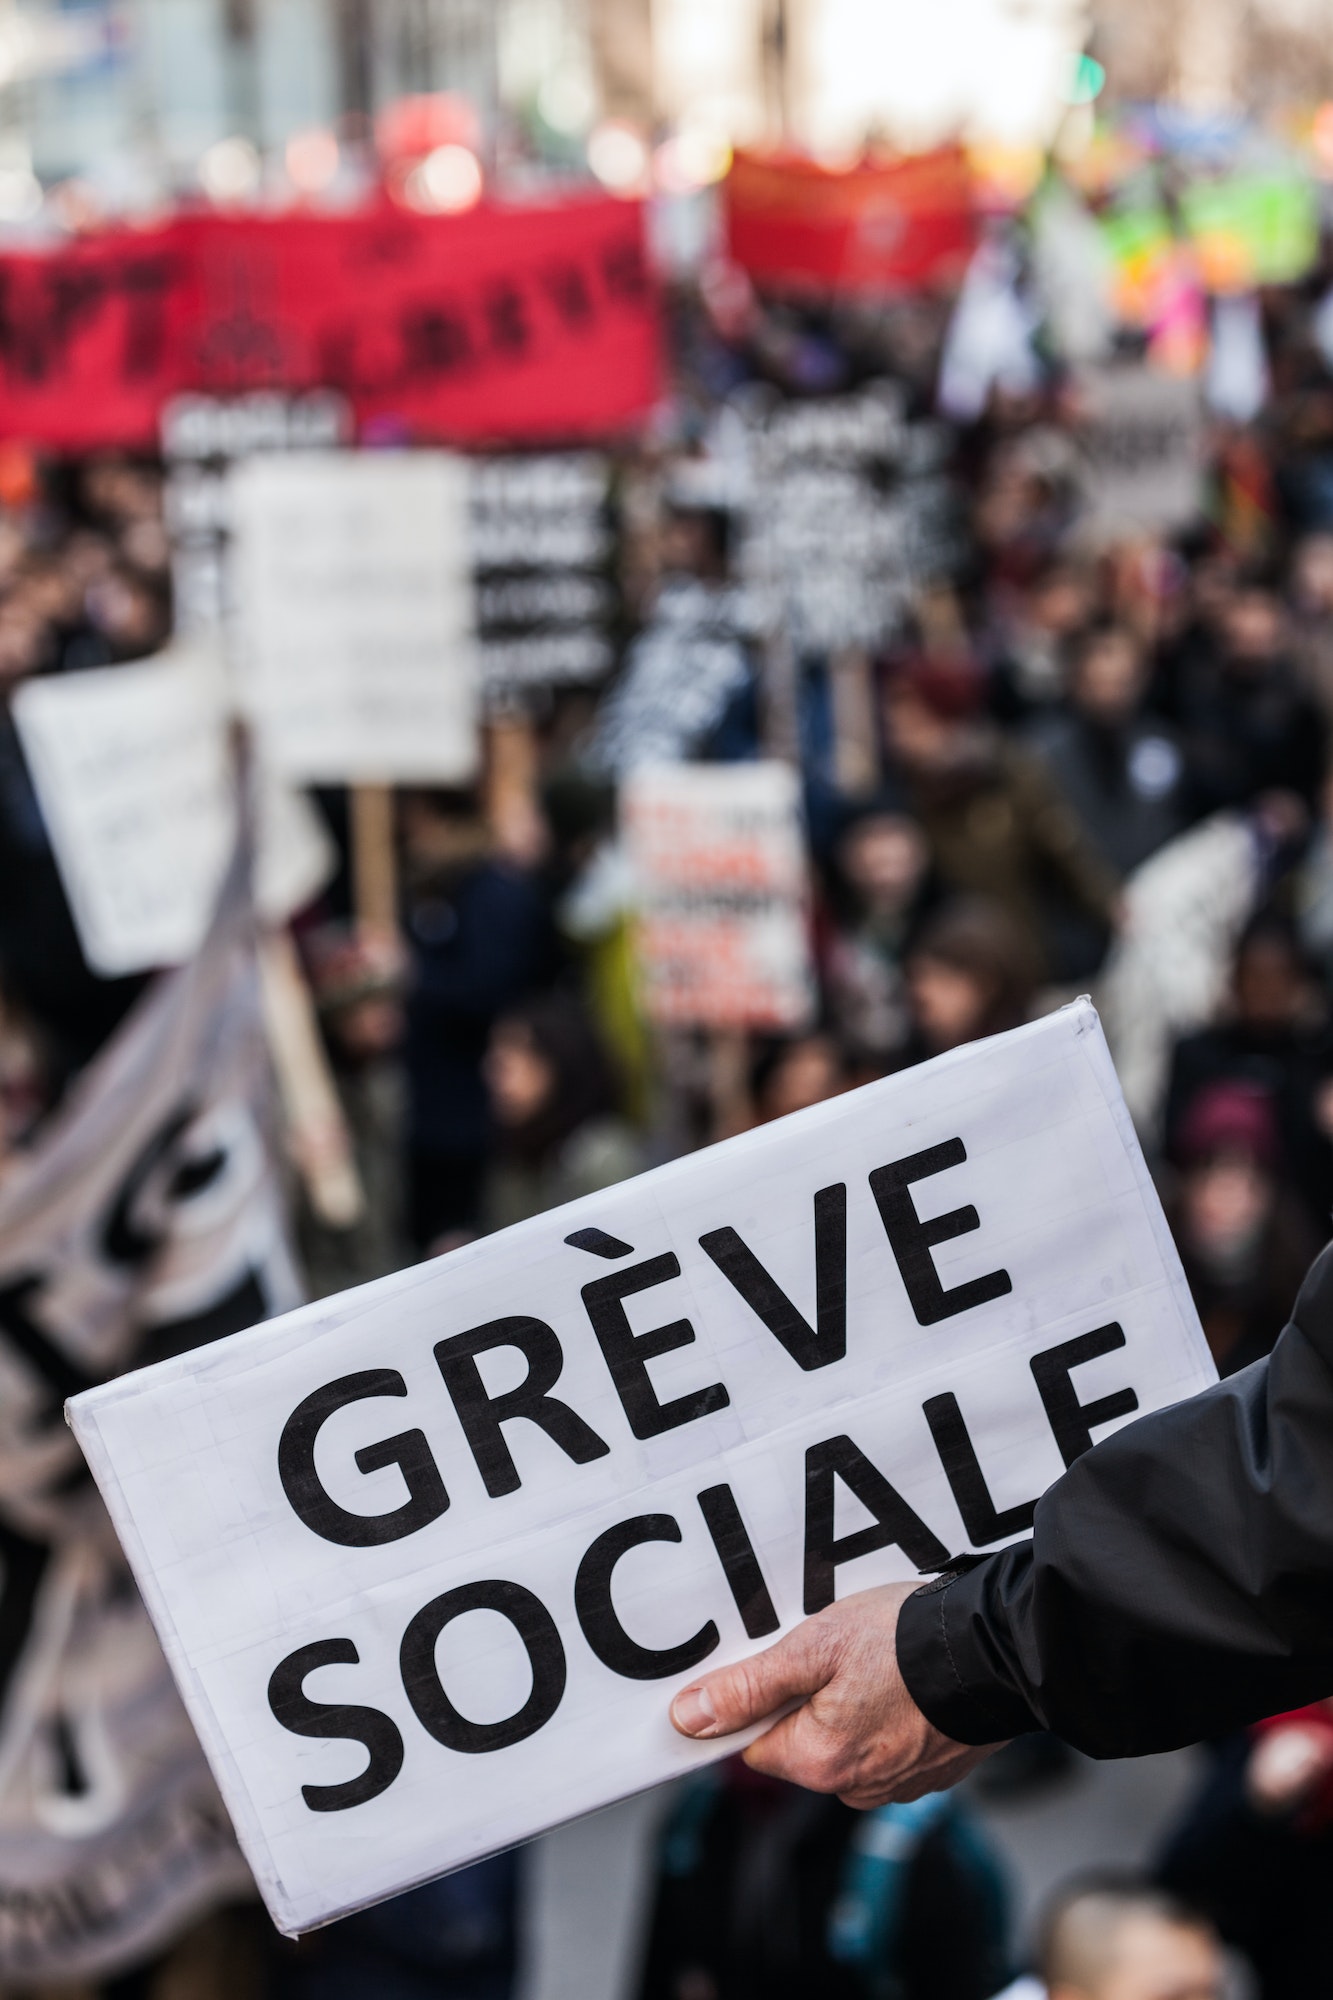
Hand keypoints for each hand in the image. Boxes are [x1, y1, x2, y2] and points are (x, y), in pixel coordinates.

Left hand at [669, 1583, 1002, 1808]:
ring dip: (851, 1706)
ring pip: (847, 1744)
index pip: (754, 1743)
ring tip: (875, 1660)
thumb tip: (689, 1719)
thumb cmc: (906, 1642)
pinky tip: (905, 1679)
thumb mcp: (813, 1648)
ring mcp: (901, 1784)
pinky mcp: (934, 1770)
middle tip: (834, 1652)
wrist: (998, 1648)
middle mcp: (859, 1788)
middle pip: (802, 1744)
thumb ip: (749, 1687)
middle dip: (808, 1699)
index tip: (776, 1665)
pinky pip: (889, 1745)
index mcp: (822, 1763)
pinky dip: (890, 1716)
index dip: (755, 1700)